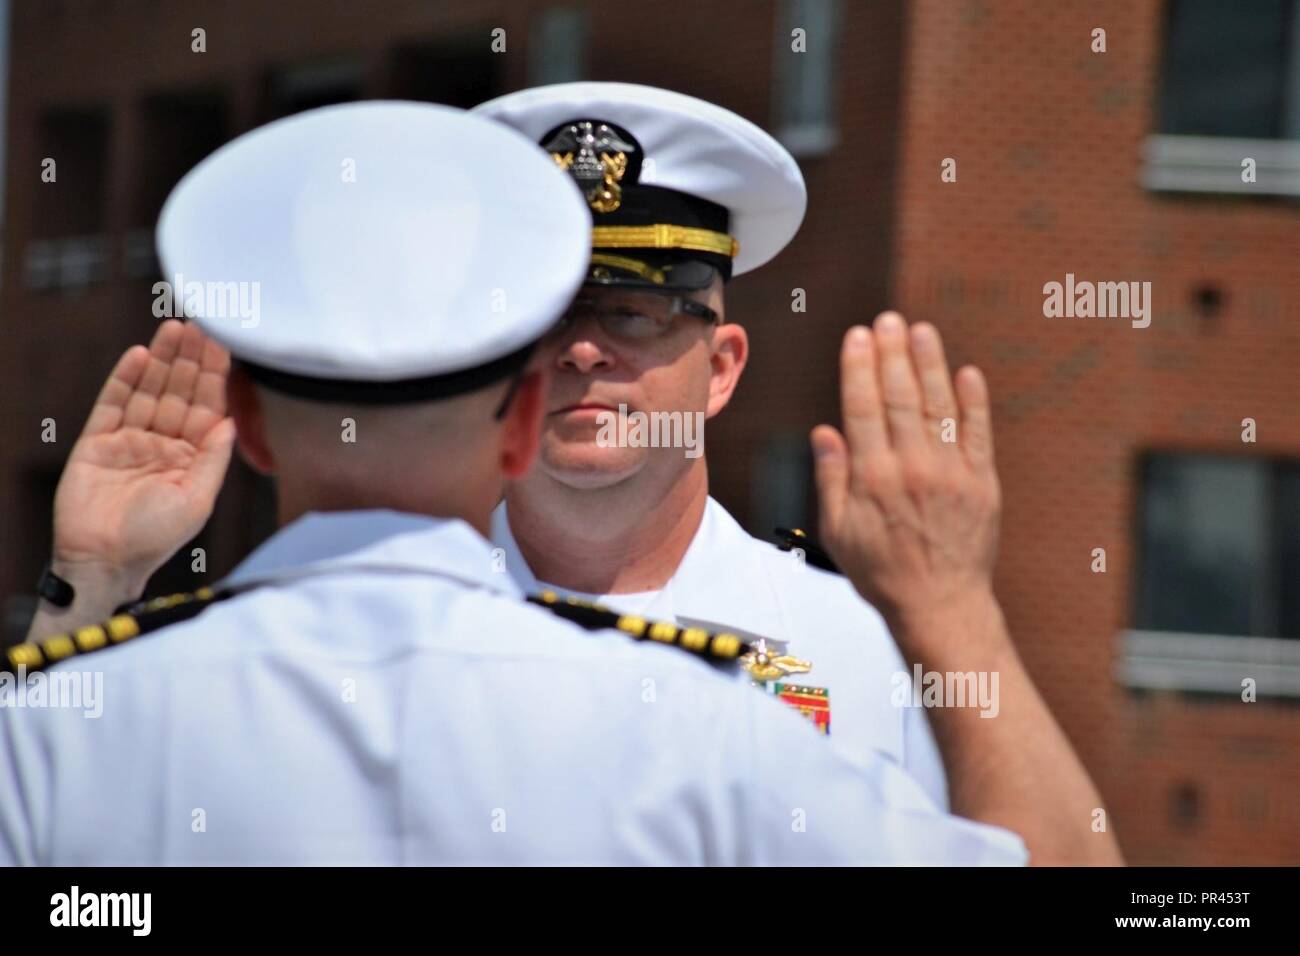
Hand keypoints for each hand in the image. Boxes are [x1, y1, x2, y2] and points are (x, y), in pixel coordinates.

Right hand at [51, 320, 234, 593]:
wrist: (104, 561)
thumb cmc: (156, 538)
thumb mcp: (198, 500)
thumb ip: (214, 459)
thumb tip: (231, 421)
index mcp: (192, 456)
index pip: (207, 407)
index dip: (215, 376)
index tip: (226, 344)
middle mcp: (163, 443)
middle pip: (179, 391)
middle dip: (190, 358)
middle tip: (201, 322)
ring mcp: (130, 440)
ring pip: (149, 391)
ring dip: (162, 360)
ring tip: (174, 327)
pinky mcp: (97, 442)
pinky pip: (113, 404)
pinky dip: (125, 380)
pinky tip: (140, 356)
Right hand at [810, 312, 999, 627]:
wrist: (940, 605)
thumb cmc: (880, 572)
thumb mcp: (837, 531)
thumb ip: (831, 478)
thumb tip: (824, 431)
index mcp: (872, 477)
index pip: (862, 407)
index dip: (859, 367)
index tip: (858, 335)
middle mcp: (911, 467)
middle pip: (899, 397)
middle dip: (892, 353)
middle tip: (888, 319)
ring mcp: (950, 472)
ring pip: (938, 405)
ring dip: (929, 364)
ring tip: (922, 330)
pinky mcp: (982, 482)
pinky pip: (978, 433)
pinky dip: (973, 402)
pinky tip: (967, 373)